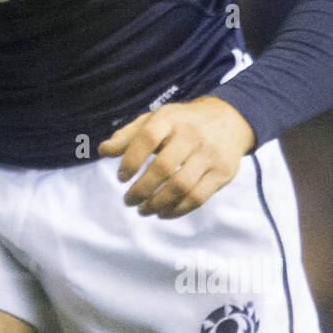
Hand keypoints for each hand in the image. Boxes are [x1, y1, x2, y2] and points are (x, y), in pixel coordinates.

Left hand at [97, 96, 256, 219]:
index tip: (121, 177)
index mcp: (170, 119)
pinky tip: (162, 213)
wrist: (230, 119)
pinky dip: (177, 210)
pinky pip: (197, 198)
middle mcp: (192, 135)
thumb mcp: (156, 120)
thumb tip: (102, 150)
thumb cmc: (182, 123)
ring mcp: (209, 155)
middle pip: (163, 168)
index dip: (130, 160)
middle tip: (128, 200)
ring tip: (142, 210)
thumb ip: (128, 135)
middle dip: (141, 189)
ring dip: (157, 204)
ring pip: (181, 186)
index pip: (146, 138)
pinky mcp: (222, 173)